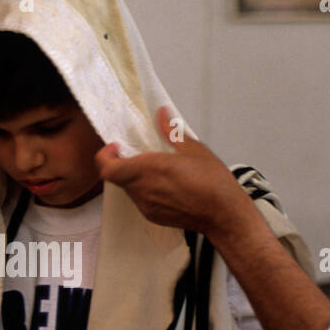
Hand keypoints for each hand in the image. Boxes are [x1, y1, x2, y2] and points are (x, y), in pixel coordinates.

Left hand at [95, 106, 248, 238]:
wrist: (224, 215)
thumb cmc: (214, 185)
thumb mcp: (194, 149)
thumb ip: (171, 130)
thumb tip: (162, 114)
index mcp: (150, 169)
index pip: (108, 168)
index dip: (105, 156)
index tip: (115, 146)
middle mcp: (144, 189)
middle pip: (116, 177)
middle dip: (121, 163)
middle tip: (134, 154)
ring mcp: (147, 205)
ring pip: (127, 188)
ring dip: (133, 177)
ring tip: (155, 169)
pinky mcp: (153, 216)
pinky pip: (139, 200)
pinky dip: (144, 189)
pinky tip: (163, 184)